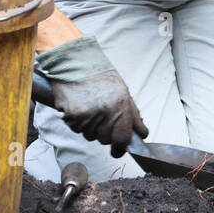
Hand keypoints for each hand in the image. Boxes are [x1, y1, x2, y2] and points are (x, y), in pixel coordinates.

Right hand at [35, 35, 147, 157]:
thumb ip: (132, 114)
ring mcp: (89, 115)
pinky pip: (76, 129)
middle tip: (100, 117)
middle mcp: (107, 112)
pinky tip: (78, 106)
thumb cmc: (99, 76)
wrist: (74, 62)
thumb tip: (140, 133)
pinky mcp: (73, 116)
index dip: (121, 148)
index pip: (123, 138)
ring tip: (88, 107)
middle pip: (106, 140)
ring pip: (90, 136)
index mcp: (122, 105)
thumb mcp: (122, 91)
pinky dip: (76, 122)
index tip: (118, 150)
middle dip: (104, 133)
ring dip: (90, 127)